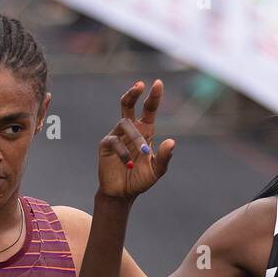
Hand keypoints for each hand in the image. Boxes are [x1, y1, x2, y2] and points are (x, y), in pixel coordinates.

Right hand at [97, 79, 175, 198]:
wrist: (122, 194)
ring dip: (136, 137)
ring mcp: (116, 136)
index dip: (153, 96)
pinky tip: (130, 165)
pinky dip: (123, 153)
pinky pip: (114, 142)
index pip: (149, 109)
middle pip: (128, 104)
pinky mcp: (105, 145)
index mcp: (144, 131)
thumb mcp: (157, 171)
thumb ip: (164, 158)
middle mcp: (130, 130)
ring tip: (144, 154)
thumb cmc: (140, 180)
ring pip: (124, 124)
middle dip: (133, 93)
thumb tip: (172, 141)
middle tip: (139, 84)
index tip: (158, 83)